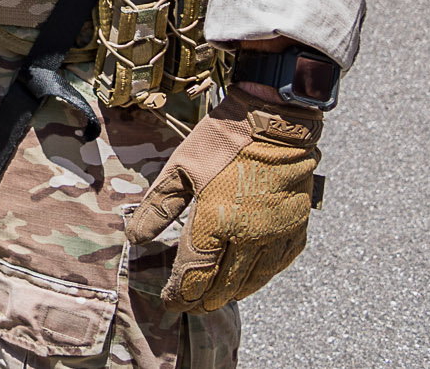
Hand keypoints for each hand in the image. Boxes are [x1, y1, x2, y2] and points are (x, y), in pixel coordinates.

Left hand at [124, 90, 322, 311]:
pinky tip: (250, 279)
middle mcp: (248, 238)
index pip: (194, 273)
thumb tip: (134, 237)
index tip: (169, 301)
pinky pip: (278, 266)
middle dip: (203, 299)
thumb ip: (157, 207)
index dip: (180, 292)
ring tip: (214, 299)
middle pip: (223, 285)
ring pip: (252, 280)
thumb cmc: (221, 142)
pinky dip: (260, 277)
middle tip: (188, 305)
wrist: (274, 124)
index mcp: (216, 223)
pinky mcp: (295, 229)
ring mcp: (276, 236)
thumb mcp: (180, 169)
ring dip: (231, 293)